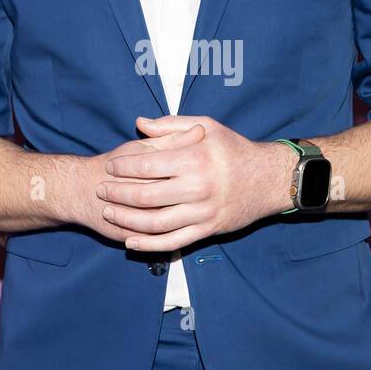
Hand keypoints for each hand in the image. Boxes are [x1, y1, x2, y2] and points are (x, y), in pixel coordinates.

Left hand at [94, 114, 295, 251]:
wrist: (269, 179)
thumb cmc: (234, 149)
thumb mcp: (207, 126)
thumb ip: (172, 126)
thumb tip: (139, 124)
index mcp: (195, 159)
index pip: (147, 164)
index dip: (123, 167)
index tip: (110, 166)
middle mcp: (198, 187)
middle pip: (146, 196)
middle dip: (118, 193)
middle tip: (101, 189)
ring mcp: (203, 212)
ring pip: (156, 223)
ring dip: (127, 220)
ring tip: (109, 212)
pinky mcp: (208, 230)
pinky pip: (173, 242)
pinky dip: (148, 245)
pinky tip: (130, 241)